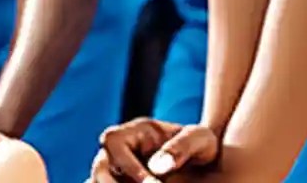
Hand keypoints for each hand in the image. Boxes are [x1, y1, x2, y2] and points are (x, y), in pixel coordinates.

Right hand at [90, 118, 218, 181]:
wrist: (207, 169)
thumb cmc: (203, 148)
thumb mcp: (201, 141)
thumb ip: (182, 147)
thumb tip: (157, 167)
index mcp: (133, 132)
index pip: (113, 142)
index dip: (128, 166)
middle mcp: (118, 152)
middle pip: (98, 168)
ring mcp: (116, 173)